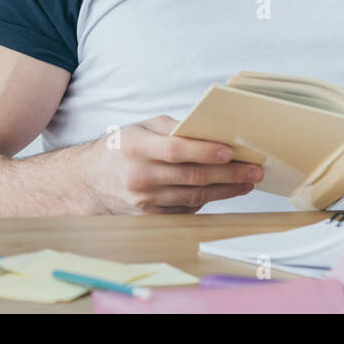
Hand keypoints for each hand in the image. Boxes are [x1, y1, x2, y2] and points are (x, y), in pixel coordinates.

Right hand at [82, 115, 263, 214]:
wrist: (90, 181)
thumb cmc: (120, 148)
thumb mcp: (140, 127)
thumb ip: (171, 127)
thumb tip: (207, 130)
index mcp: (136, 147)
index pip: (176, 150)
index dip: (205, 151)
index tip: (231, 151)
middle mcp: (140, 176)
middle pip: (191, 176)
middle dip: (228, 174)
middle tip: (253, 171)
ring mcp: (145, 200)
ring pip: (193, 196)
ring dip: (225, 190)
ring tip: (246, 182)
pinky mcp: (150, 216)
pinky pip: (185, 209)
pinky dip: (206, 201)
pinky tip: (223, 192)